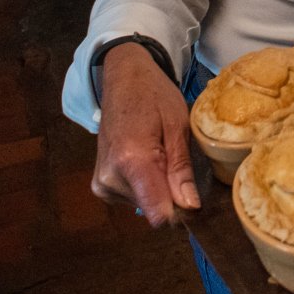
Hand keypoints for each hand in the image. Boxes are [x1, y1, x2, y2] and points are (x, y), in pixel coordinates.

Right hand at [92, 42, 200, 225]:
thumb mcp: (178, 126)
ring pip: (144, 205)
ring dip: (158, 187)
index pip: (158, 213)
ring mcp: (101, 184)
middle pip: (154, 208)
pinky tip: (146, 159)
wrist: (122, 80)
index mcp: (131, 161)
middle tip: (173, 157)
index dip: (181, 210)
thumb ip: (182, 169)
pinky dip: (145, 185)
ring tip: (158, 153)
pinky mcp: (99, 186)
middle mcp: (110, 178)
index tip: (193, 194)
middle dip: (171, 192)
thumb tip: (191, 207)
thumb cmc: (154, 96)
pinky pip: (133, 198)